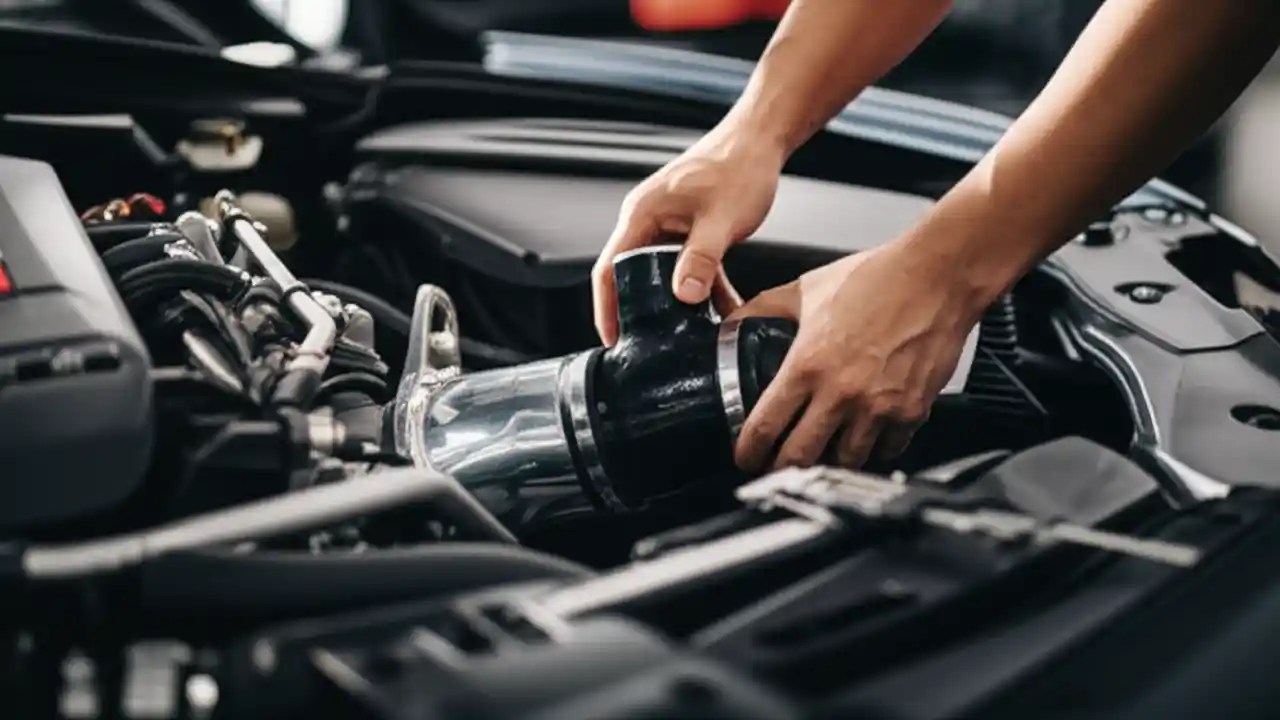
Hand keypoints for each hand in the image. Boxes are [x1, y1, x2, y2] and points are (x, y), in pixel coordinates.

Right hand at [593, 124, 785, 344]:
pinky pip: (688, 267)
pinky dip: (702, 288)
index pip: (609, 268)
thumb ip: (701, 259)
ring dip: (679, 303)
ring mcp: (669, 226)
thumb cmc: (738, 167)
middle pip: (633, 275)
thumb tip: (684, 296)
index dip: (606, 307)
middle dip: (644, 311)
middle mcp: (648, 220)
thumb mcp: (720, 220)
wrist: (760, 139)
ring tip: (691, 336)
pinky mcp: (690, 230)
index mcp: (642, 214)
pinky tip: (722, 310)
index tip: (614, 339)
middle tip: (654, 345)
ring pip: (664, 275)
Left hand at [729, 241, 984, 470]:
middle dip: (782, 469)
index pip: (765, 426)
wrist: (936, 276)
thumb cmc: (876, 278)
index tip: (745, 457)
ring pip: (844, 462)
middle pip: (800, 458)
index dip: (749, 451)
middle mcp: (841, 393)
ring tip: (823, 454)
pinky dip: (873, 451)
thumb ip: (765, 309)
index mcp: (807, 365)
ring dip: (829, 463)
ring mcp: (878, 407)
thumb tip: (734, 321)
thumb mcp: (806, 288)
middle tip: (777, 468)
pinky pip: (887, 451)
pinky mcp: (911, 411)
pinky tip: (865, 440)